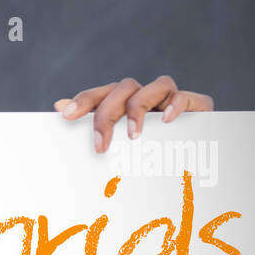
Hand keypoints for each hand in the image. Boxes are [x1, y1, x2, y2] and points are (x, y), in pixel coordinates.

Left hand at [53, 76, 214, 151]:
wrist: (190, 169)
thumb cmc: (144, 159)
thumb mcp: (115, 148)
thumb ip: (90, 126)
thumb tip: (58, 106)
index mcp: (122, 103)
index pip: (100, 94)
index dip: (83, 101)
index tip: (66, 116)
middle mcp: (145, 96)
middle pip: (124, 88)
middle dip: (108, 113)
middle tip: (100, 145)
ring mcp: (171, 99)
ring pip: (157, 84)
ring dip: (140, 108)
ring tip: (133, 136)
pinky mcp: (197, 106)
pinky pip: (186, 97)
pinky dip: (177, 105)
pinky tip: (168, 121)